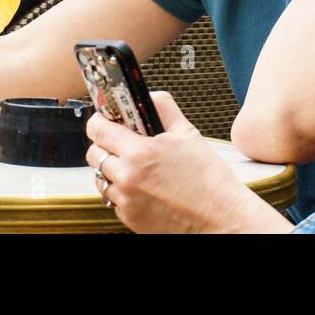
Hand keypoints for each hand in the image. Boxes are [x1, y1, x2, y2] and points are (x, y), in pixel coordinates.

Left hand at [84, 92, 290, 232]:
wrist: (220, 218)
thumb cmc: (208, 179)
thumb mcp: (188, 133)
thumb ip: (163, 108)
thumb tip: (148, 95)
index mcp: (139, 153)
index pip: (98, 129)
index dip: (100, 120)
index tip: (106, 119)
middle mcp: (127, 178)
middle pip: (94, 154)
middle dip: (105, 145)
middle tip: (124, 143)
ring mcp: (126, 201)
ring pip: (101, 178)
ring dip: (112, 170)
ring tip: (137, 168)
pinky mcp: (129, 219)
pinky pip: (114, 199)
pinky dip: (123, 191)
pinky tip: (145, 187)